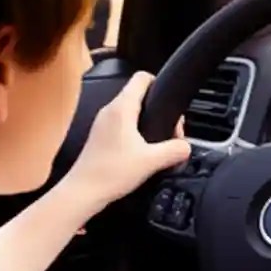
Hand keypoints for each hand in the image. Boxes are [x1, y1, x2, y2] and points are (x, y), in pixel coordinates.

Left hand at [64, 71, 190, 206]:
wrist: (84, 191)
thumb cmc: (112, 172)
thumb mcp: (151, 161)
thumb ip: (175, 150)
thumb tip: (186, 147)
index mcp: (122, 108)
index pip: (142, 78)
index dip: (159, 84)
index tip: (170, 103)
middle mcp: (110, 110)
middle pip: (140, 95)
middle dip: (159, 110)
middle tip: (170, 132)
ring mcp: (103, 123)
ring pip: (132, 111)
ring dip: (148, 123)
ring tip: (159, 144)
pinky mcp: (101, 136)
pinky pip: (123, 124)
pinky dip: (137, 132)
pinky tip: (143, 152)